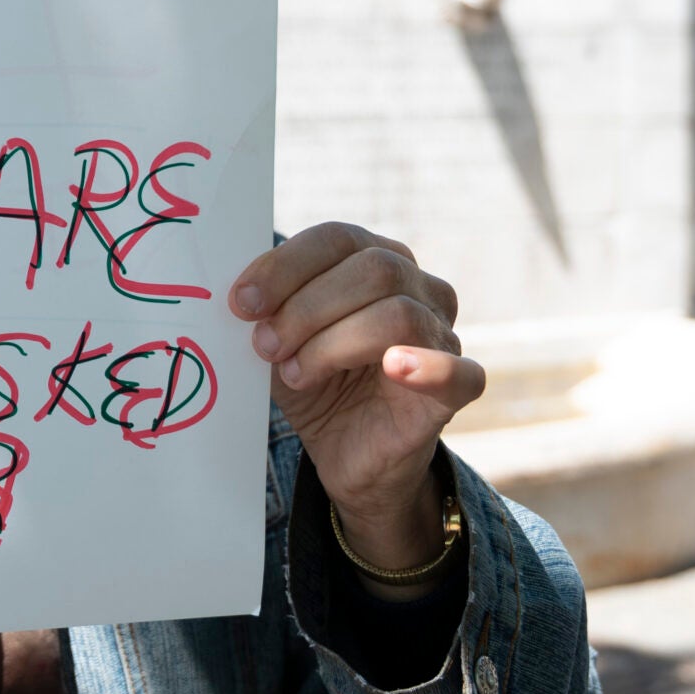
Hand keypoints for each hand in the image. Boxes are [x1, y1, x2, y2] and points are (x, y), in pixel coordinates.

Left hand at [230, 225, 484, 591]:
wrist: (347, 455)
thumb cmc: (313, 382)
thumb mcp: (280, 338)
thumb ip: (266, 309)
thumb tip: (235, 291)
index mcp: (376, 261)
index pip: (338, 239)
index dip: (286, 265)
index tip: (241, 302)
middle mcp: (419, 289)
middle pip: (373, 269)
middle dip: (305, 307)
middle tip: (265, 345)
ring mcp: (442, 336)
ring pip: (397, 313)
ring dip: (332, 343)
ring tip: (295, 373)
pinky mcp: (456, 389)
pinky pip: (459, 371)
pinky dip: (426, 366)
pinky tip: (393, 368)